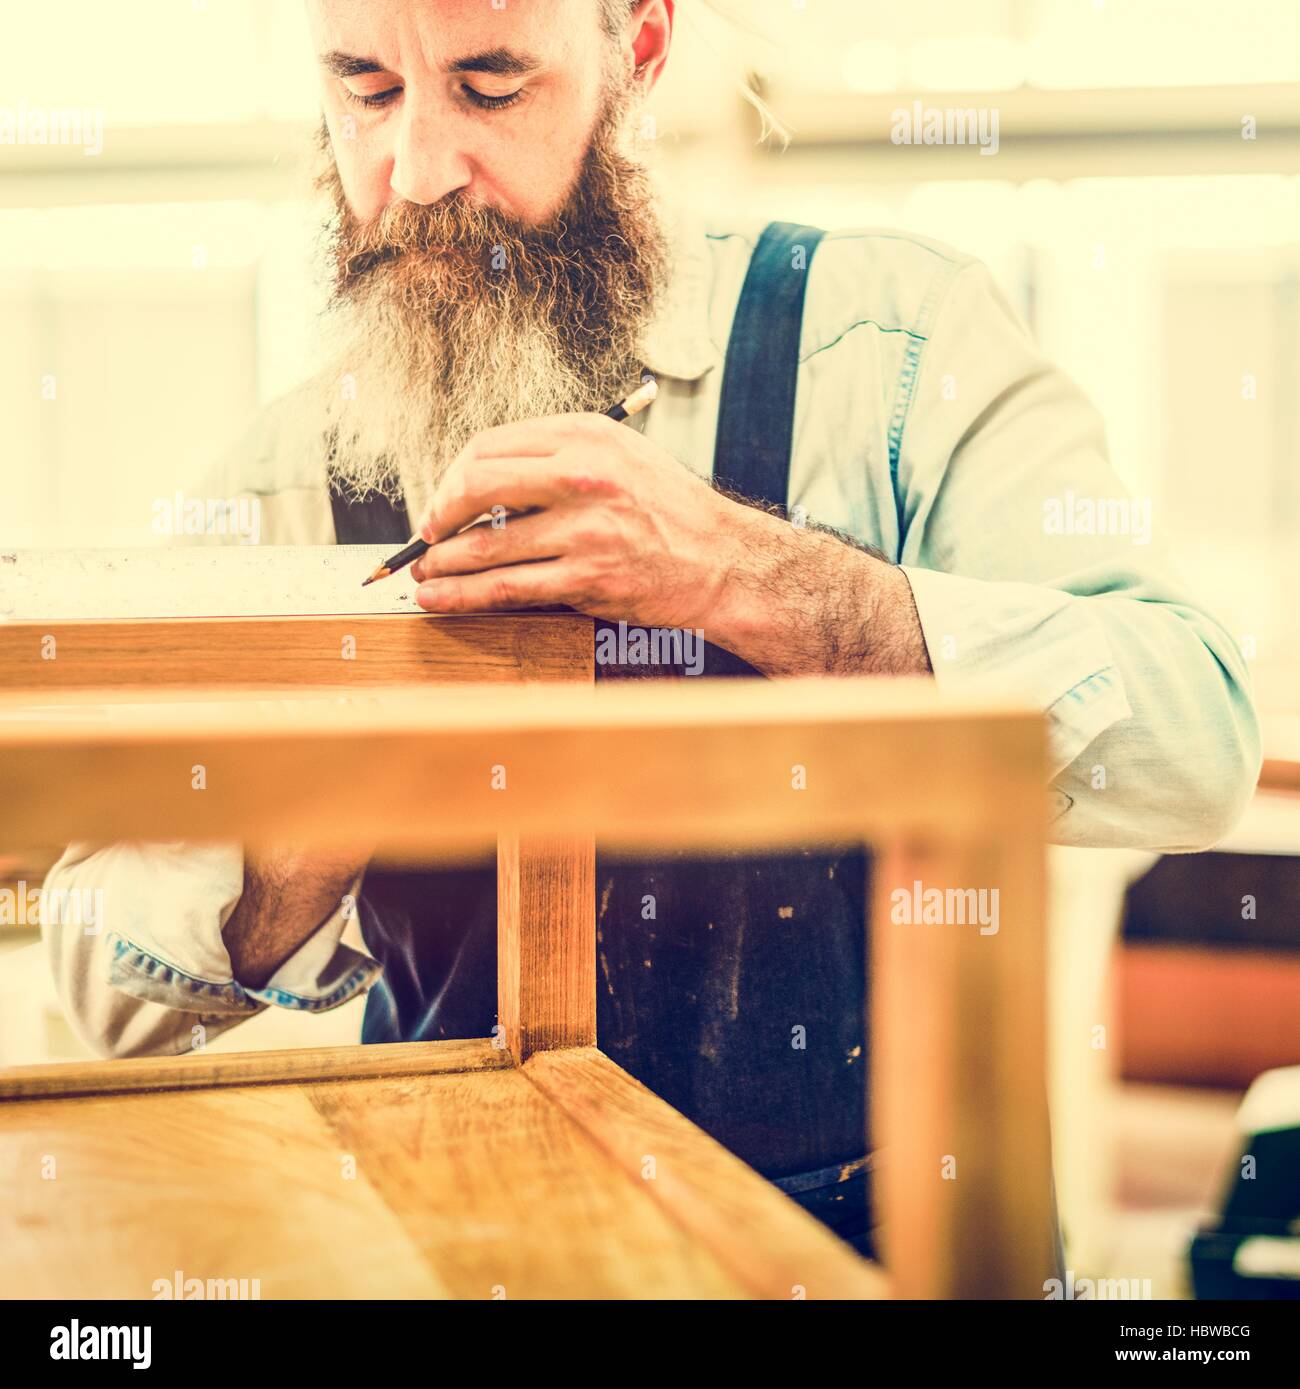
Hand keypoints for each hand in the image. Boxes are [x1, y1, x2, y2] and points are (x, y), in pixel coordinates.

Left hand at [409, 412, 751, 631]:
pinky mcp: (587, 578)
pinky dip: (462, 596)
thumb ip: (558, 460)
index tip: (443, 501)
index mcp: (587, 436)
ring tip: (423, 573)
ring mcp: (585, 529)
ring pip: (485, 545)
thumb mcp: (621, 458)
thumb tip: (484, 485)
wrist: (724, 562)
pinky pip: (507, 588)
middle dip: (438, 515)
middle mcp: (584, 475)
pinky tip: (439, 599)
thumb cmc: (671, 512)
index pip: (491, 445)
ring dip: (441, 562)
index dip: (452, 476)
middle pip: (476, 485)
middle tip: (428, 535)